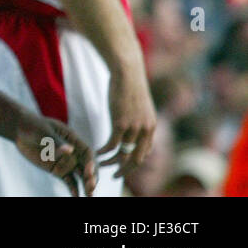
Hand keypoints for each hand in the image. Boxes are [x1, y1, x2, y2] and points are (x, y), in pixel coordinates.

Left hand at [14, 113, 97, 195]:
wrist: (19, 130)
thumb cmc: (32, 126)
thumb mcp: (43, 132)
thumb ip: (56, 142)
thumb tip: (70, 150)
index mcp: (73, 139)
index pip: (87, 153)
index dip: (90, 162)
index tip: (88, 171)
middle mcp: (73, 152)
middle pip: (87, 166)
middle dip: (91, 177)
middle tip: (91, 187)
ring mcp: (66, 162)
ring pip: (80, 176)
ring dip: (86, 186)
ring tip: (89, 196)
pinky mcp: (57, 170)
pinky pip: (69, 181)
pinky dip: (74, 189)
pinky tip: (77, 197)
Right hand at [99, 60, 156, 177]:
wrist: (127, 72)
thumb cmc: (130, 85)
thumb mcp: (139, 105)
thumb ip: (138, 118)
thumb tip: (133, 122)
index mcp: (151, 127)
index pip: (145, 152)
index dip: (133, 161)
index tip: (122, 163)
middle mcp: (145, 131)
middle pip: (137, 159)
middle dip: (124, 170)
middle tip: (114, 175)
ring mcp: (134, 128)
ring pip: (123, 154)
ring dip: (110, 162)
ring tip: (100, 163)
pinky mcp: (120, 123)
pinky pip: (112, 144)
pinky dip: (104, 151)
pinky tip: (96, 151)